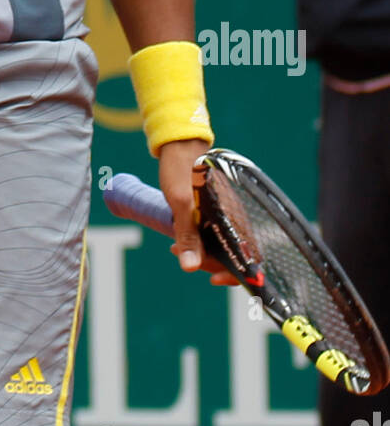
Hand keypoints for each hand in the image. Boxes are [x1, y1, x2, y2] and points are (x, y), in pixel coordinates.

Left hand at [158, 138, 238, 285]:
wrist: (179, 146)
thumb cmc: (182, 170)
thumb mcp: (181, 203)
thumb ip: (188, 235)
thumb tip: (191, 267)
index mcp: (235, 217)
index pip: (249, 257)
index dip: (234, 274)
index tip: (212, 279)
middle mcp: (235, 219)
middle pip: (232, 257)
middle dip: (207, 263)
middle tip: (181, 255)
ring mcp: (225, 217)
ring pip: (218, 247)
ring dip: (199, 253)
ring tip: (175, 248)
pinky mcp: (214, 214)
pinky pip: (211, 236)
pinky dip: (197, 242)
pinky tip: (179, 240)